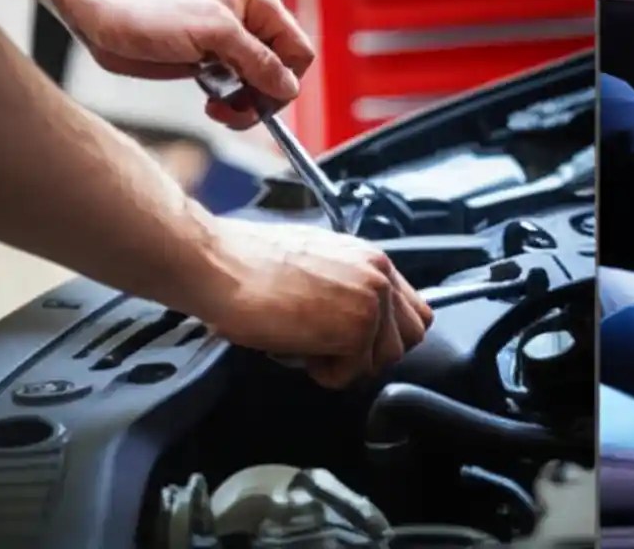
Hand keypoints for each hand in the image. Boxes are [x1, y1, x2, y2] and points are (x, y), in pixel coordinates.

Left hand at [52, 0, 314, 128]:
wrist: (98, 15)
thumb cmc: (146, 9)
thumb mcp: (213, 33)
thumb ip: (257, 60)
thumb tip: (288, 87)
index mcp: (259, 4)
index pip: (298, 51)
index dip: (285, 79)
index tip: (262, 98)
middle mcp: (250, 23)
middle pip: (283, 73)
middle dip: (264, 96)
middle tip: (237, 110)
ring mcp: (230, 45)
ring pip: (261, 87)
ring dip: (245, 104)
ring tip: (218, 108)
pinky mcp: (211, 63)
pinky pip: (238, 91)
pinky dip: (229, 104)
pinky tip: (210, 102)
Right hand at [183, 218, 433, 387]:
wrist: (219, 265)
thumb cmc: (249, 264)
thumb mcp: (316, 265)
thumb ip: (349, 286)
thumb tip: (353, 318)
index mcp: (372, 260)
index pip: (414, 310)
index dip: (386, 334)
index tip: (355, 340)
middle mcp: (379, 276)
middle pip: (409, 339)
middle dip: (372, 352)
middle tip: (330, 347)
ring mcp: (371, 302)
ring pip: (385, 360)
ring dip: (348, 363)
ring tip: (309, 344)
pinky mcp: (355, 329)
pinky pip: (353, 373)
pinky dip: (325, 373)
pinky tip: (298, 349)